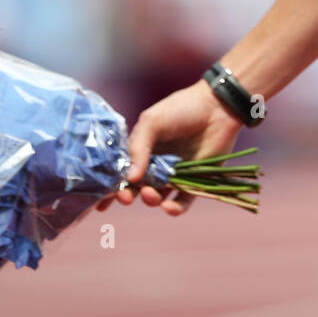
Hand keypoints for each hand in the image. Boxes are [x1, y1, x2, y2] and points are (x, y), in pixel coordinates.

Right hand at [95, 78, 242, 216]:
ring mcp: (174, 175)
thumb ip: (138, 147)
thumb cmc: (181, 109)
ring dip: (150, 200)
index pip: (121, 172)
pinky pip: (181, 203)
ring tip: (150, 194)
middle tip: (126, 198)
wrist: (217, 107)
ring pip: (156, 197)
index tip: (100, 202)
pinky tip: (168, 207)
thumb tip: (129, 179)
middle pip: (136, 188)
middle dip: (127, 197)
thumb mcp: (153, 121)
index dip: (110, 188)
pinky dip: (173, 209)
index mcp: (142, 150)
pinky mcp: (195, 182)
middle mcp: (155, 165)